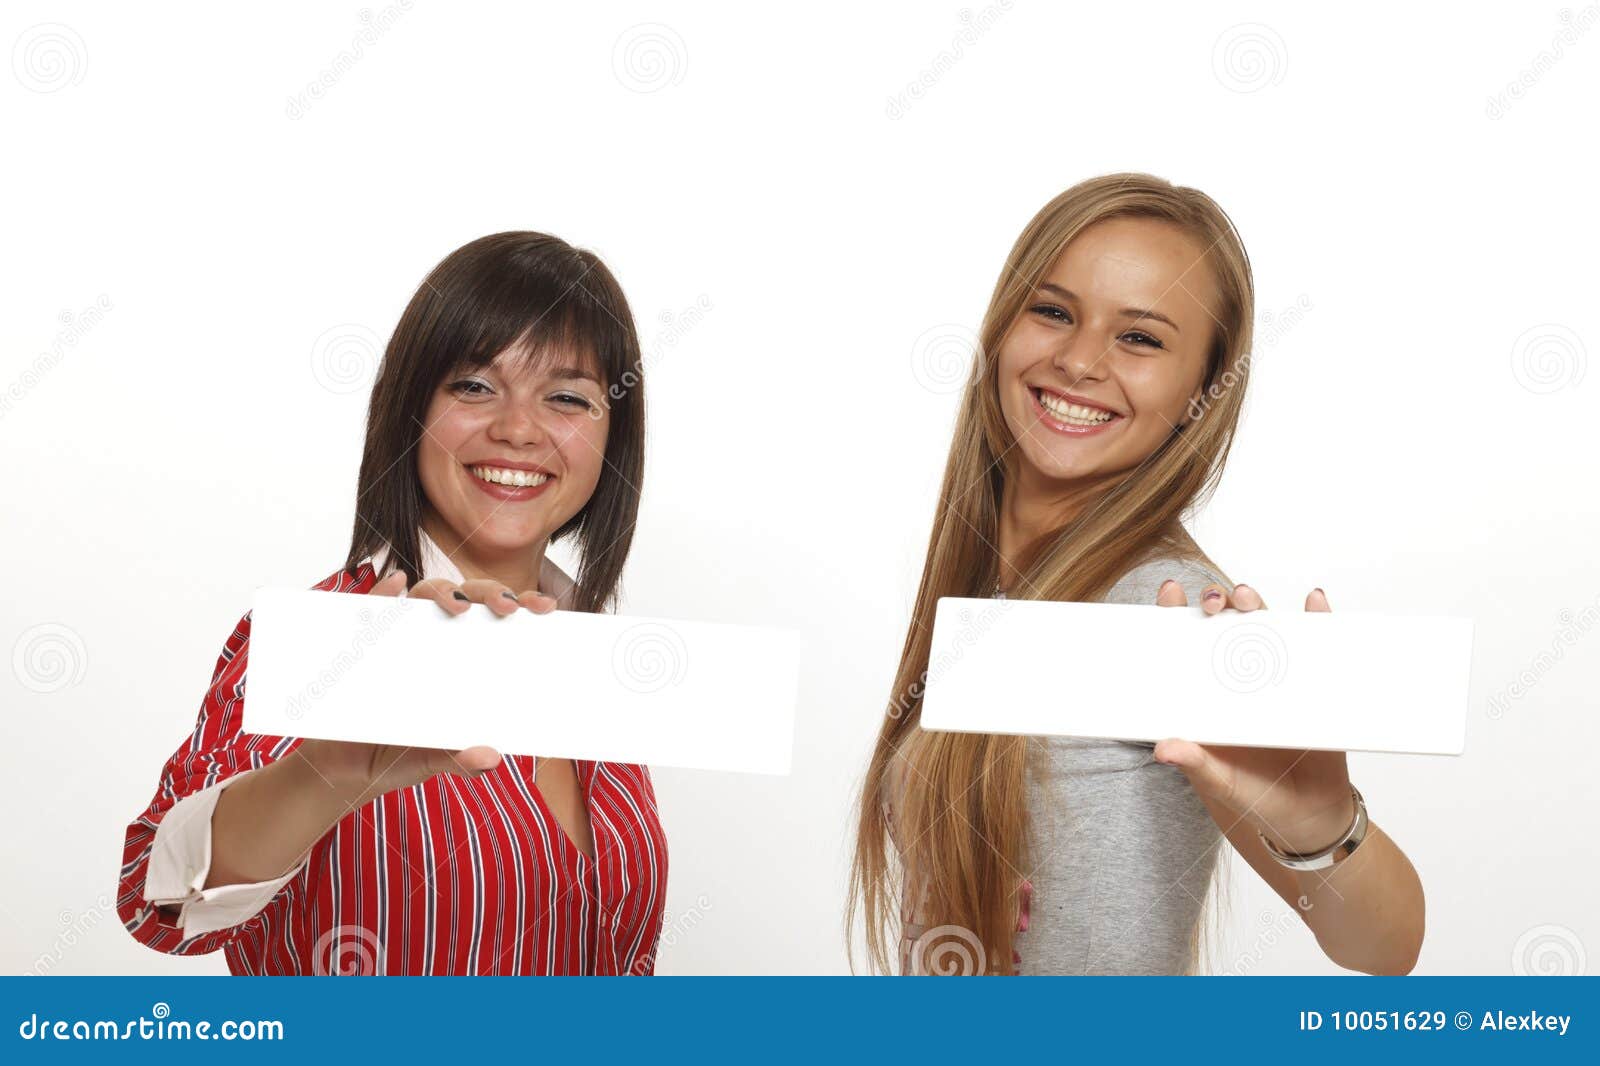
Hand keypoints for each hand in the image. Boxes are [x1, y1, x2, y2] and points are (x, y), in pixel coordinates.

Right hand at [293, 570, 557, 796]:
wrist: (343, 772)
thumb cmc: (398, 756)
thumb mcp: (432, 760)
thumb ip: (459, 759)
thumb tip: (491, 759)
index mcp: (463, 660)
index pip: (497, 621)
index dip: (523, 606)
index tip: (547, 608)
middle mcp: (436, 639)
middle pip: (469, 598)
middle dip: (492, 593)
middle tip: (509, 608)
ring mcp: (400, 636)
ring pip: (426, 595)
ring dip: (444, 591)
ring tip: (459, 607)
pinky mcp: (361, 643)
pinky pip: (371, 608)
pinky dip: (382, 592)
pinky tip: (395, 584)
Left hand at [1150, 581, 1355, 853]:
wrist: (1308, 819)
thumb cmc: (1253, 798)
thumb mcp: (1220, 784)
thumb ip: (1195, 765)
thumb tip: (1163, 748)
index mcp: (1206, 696)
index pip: (1186, 646)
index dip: (1175, 615)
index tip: (1170, 591)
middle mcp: (1238, 680)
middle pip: (1225, 627)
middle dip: (1218, 603)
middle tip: (1216, 600)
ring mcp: (1276, 678)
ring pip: (1265, 629)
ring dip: (1257, 606)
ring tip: (1248, 598)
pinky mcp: (1314, 684)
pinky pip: (1317, 645)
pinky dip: (1318, 620)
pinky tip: (1315, 603)